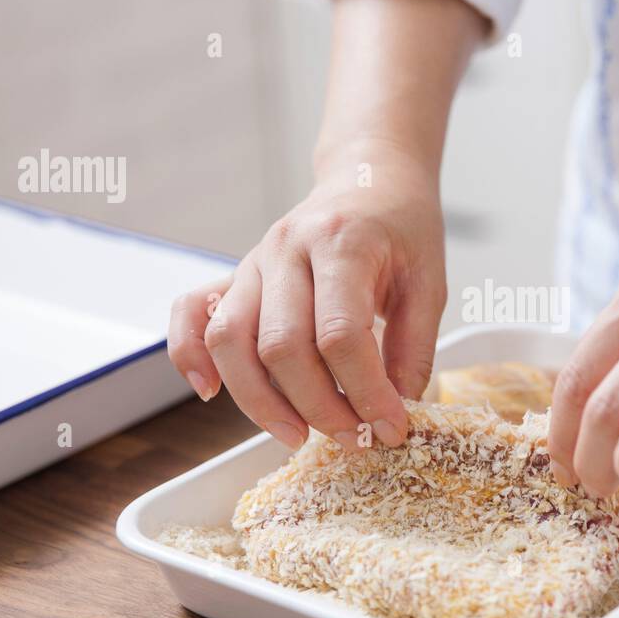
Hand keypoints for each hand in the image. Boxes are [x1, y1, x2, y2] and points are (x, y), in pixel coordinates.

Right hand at [168, 149, 445, 450]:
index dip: (366, 393)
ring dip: (258, 401)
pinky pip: (191, 314)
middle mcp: (288, 249)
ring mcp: (254, 260)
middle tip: (352, 439)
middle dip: (317, 407)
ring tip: (297, 435)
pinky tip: (210, 393)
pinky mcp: (235, 274)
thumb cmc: (402, 229)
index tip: (390, 428)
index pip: (341, 335)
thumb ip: (415, 347)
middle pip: (281, 345)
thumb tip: (397, 411)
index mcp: (343, 243)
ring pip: (230, 340)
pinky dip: (188, 356)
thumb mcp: (429, 282)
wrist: (370, 177)